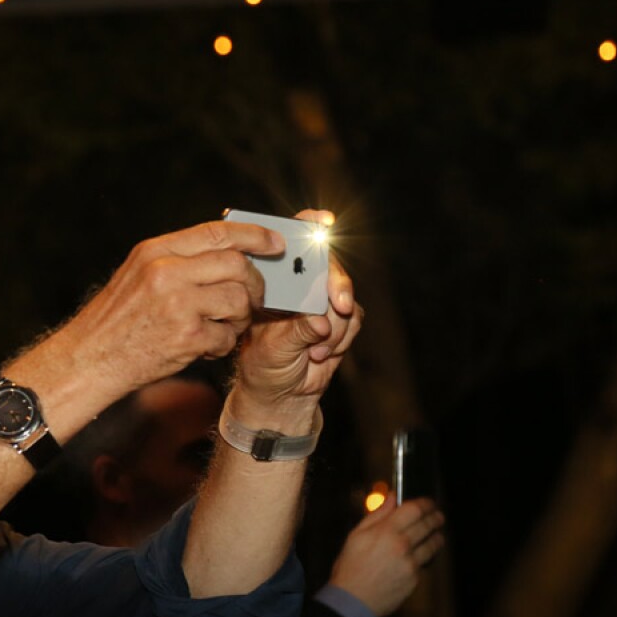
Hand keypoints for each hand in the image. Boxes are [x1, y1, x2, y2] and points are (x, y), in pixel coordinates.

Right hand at [67, 220, 278, 394]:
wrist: (89, 360)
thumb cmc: (115, 320)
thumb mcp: (137, 275)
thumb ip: (176, 260)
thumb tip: (228, 251)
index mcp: (154, 252)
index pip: (216, 232)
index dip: (253, 235)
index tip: (275, 242)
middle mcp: (166, 273)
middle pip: (237, 265)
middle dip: (254, 284)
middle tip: (253, 298)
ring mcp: (177, 305)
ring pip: (239, 301)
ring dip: (240, 318)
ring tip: (223, 327)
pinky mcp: (186, 338)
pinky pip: (227, 337)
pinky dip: (222, 345)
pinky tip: (205, 346)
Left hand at [233, 209, 361, 412]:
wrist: (281, 394)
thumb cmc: (263, 366)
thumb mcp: (271, 349)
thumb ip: (294, 331)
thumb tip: (320, 321)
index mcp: (270, 283)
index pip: (288, 243)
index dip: (307, 227)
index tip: (323, 222)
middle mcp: (296, 286)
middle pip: (326, 265)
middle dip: (335, 284)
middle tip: (339, 304)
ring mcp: (319, 300)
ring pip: (343, 296)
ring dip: (335, 326)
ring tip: (311, 351)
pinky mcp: (339, 317)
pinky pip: (353, 317)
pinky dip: (341, 338)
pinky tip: (319, 354)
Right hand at [328, 496, 445, 616]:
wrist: (353, 600)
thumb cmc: (350, 566)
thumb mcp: (356, 535)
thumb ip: (377, 515)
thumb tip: (392, 498)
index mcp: (385, 531)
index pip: (414, 509)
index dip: (425, 503)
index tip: (428, 503)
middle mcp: (401, 545)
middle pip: (428, 525)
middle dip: (436, 518)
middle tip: (437, 516)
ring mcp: (411, 563)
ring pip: (433, 544)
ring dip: (436, 536)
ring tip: (435, 534)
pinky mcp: (415, 578)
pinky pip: (424, 562)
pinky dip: (424, 557)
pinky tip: (418, 556)